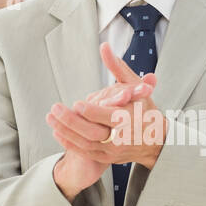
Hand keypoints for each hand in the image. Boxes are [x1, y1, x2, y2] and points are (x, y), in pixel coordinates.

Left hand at [48, 43, 163, 170]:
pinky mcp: (105, 157)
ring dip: (65, 131)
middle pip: (92, 132)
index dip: (91, 112)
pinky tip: (57, 131)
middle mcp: (121, 138)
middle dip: (71, 121)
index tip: (76, 103)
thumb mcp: (136, 87)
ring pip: (85, 143)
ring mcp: (112, 150)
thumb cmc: (145, 111)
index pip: (108, 117)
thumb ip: (118, 68)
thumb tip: (104, 47)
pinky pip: (84, 151)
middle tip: (55, 108)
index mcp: (130, 120)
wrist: (156, 142)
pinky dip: (69, 142)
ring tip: (50, 117)